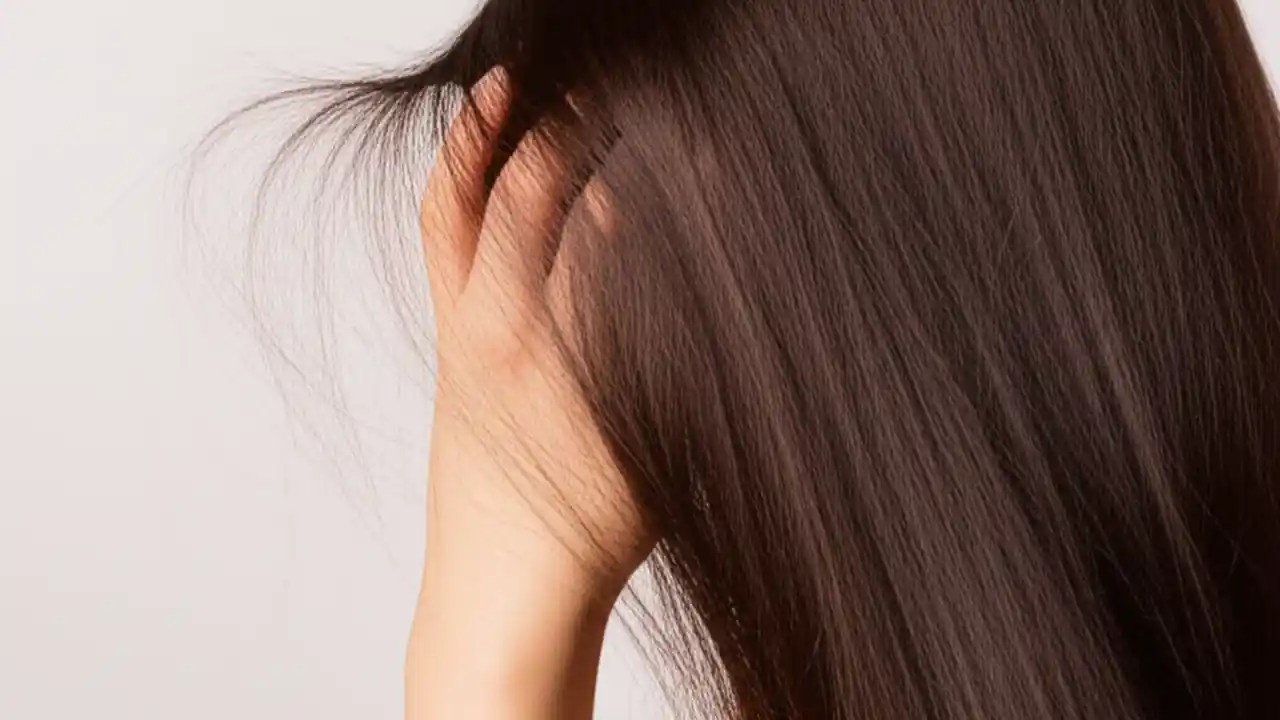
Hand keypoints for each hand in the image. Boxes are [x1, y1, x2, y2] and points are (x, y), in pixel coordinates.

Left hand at [405, 69, 651, 719]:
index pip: (532, 193)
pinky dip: (462, 211)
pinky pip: (446, 264)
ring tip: (495, 111)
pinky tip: (493, 204)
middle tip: (537, 82)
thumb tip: (613, 213)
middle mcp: (471, 324)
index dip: (570, 136)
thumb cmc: (576, 524)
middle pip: (471, 193)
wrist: (504, 598)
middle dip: (505, 125)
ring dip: (470, 160)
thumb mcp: (624, 410)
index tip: (613, 103)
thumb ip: (617, 305)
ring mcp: (455, 345)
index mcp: (513, 327)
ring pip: (446, 226)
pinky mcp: (455, 368)